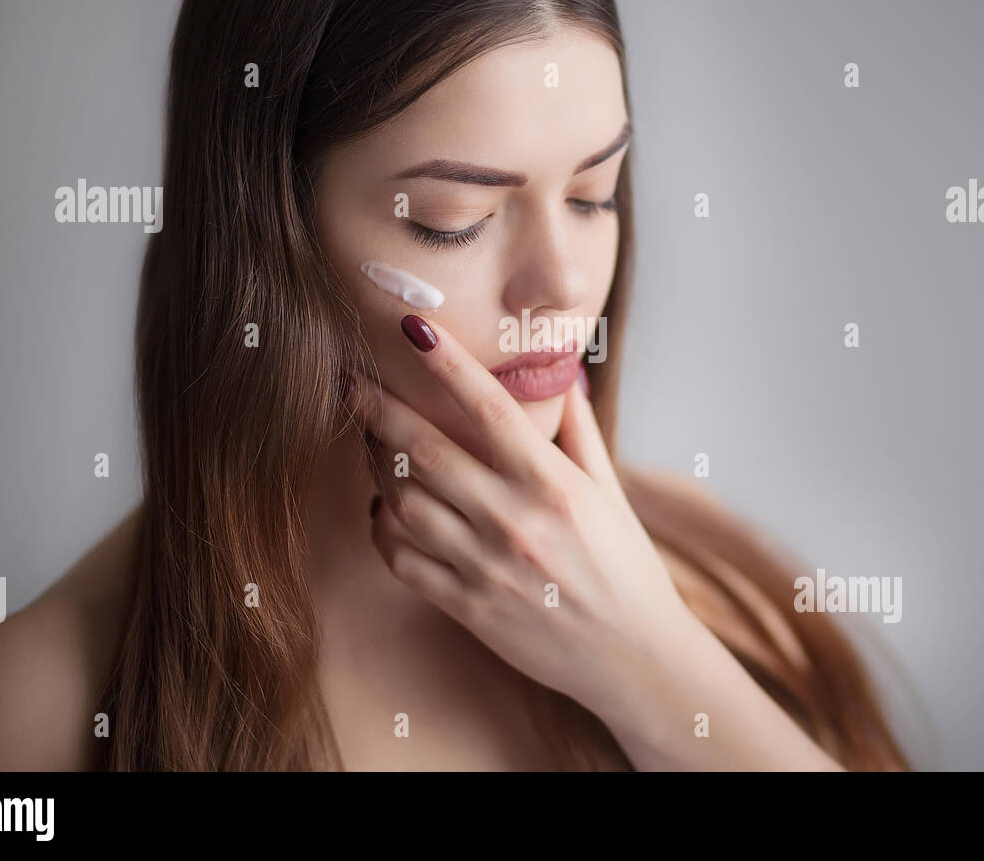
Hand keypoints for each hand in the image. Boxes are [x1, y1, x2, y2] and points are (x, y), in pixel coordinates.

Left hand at [350, 313, 702, 721]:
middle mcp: (514, 521)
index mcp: (553, 486)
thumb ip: (577, 433)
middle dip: (378, 409)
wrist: (633, 657)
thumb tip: (562, 375)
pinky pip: (402, 559)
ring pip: (404, 501)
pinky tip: (386, 506)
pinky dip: (384, 527)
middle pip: (426, 451)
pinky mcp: (466, 606)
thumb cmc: (626, 567)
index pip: (490, 409)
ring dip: (378, 467)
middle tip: (349, 380)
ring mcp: (485, 567)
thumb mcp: (609, 493)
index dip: (447, 364)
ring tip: (371, 442)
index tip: (413, 327)